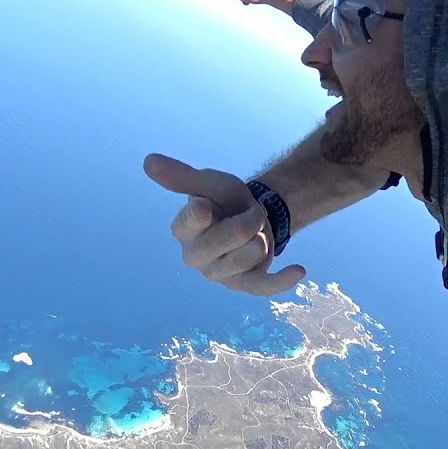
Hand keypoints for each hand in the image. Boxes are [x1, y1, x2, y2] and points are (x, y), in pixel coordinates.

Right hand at [144, 153, 305, 295]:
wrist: (251, 216)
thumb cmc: (224, 200)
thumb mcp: (209, 182)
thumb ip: (182, 176)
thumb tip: (149, 161)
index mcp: (183, 229)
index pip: (191, 221)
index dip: (203, 213)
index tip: (208, 206)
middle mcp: (195, 256)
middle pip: (228, 239)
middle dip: (248, 220)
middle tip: (249, 214)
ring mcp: (219, 274)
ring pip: (250, 256)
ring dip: (262, 236)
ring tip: (255, 232)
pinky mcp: (243, 285)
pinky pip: (263, 287)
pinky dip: (281, 281)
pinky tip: (299, 271)